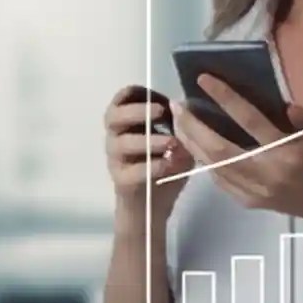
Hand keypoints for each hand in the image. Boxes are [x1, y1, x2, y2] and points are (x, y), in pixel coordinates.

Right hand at [102, 85, 194, 230]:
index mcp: (127, 124)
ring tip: (171, 142)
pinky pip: (133, 171)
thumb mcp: (178, 143)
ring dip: (148, 140)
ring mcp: (116, 161)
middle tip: (161, 111)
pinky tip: (168, 164)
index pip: (120, 100)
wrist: (151, 208)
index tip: (157, 96)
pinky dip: (152, 166)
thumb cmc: (164, 168)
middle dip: (137, 111)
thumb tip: (190, 109)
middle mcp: (116, 138)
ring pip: (121, 143)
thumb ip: (181, 127)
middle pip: (112, 116)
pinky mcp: (122, 182)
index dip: (135, 94)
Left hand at [170, 73, 302, 226]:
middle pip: (219, 149)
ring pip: (213, 167)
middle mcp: (267, 173)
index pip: (250, 120)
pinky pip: (219, 180)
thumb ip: (297, 114)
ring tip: (179, 123)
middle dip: (192, 126)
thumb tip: (269, 98)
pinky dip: (204, 161)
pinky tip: (195, 146)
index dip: (224, 97)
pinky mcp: (249, 202)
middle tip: (177, 105)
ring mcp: (255, 192)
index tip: (204, 79)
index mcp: (287, 151)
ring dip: (192, 144)